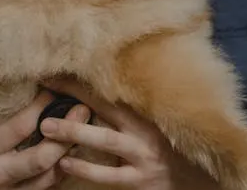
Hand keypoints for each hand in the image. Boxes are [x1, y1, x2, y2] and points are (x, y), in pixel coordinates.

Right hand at [0, 88, 91, 189]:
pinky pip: (50, 188)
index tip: (56, 91)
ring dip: (70, 152)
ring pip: (50, 176)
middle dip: (66, 133)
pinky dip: (64, 169)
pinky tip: (73, 152)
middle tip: (83, 109)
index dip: (43, 107)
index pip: (19, 127)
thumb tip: (33, 92)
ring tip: (85, 129)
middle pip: (41, 157)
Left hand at [38, 78, 218, 189]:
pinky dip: (85, 168)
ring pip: (105, 140)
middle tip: (45, 85)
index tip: (56, 68)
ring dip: (74, 132)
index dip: (81, 79)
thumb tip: (104, 82)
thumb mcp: (156, 121)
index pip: (108, 89)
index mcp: (146, 111)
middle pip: (106, 106)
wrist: (200, 180)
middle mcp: (144, 129)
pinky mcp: (140, 181)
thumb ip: (133, 106)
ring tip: (47, 128)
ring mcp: (142, 156)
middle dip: (75, 95)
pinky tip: (64, 163)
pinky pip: (108, 175)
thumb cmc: (172, 147)